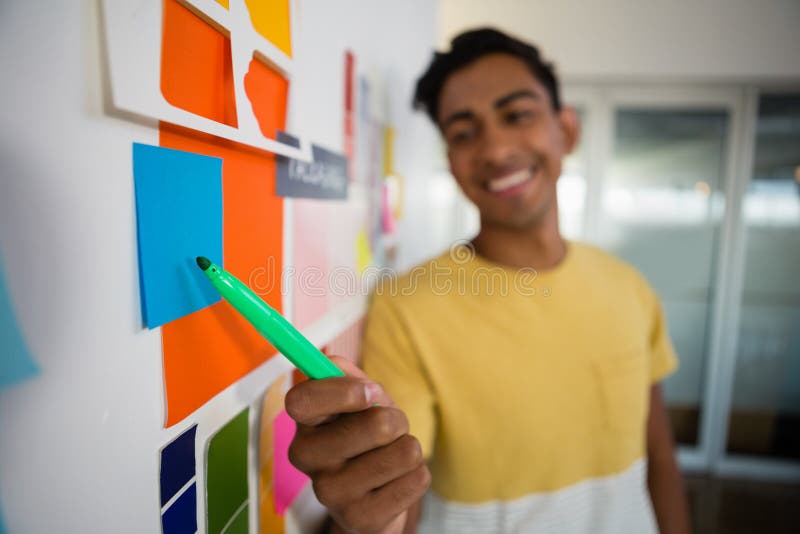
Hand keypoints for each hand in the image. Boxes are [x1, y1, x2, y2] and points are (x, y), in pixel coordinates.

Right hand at [285, 356, 429, 533]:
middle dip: (397, 419)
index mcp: (303, 424)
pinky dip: (417, 474)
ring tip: (392, 455)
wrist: (374, 492)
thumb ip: (344, 373)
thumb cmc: (365, 433)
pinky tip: (396, 480)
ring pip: (403, 453)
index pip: (302, 400)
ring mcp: (331, 493)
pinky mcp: (359, 519)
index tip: (371, 392)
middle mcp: (307, 459)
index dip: (343, 391)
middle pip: (373, 426)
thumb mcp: (356, 397)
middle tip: (390, 427)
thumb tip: (331, 360)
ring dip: (409, 448)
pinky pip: (415, 480)